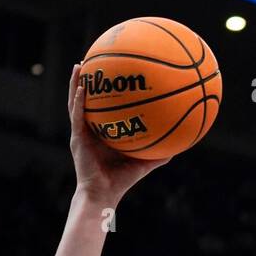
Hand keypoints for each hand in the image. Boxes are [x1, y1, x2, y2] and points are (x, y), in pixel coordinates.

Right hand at [68, 64, 169, 204]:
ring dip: (76, 83)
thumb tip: (179, 147)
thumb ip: (159, 154)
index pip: (102, 108)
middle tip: (92, 60)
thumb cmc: (121, 182)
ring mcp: (80, 134)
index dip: (104, 91)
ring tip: (79, 65)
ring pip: (75, 103)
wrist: (103, 195)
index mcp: (101, 133)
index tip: (111, 73)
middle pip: (86, 100)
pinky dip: (78, 101)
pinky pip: (77, 116)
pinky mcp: (76, 139)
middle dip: (88, 80)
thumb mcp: (144, 164)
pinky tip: (82, 87)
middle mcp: (88, 130)